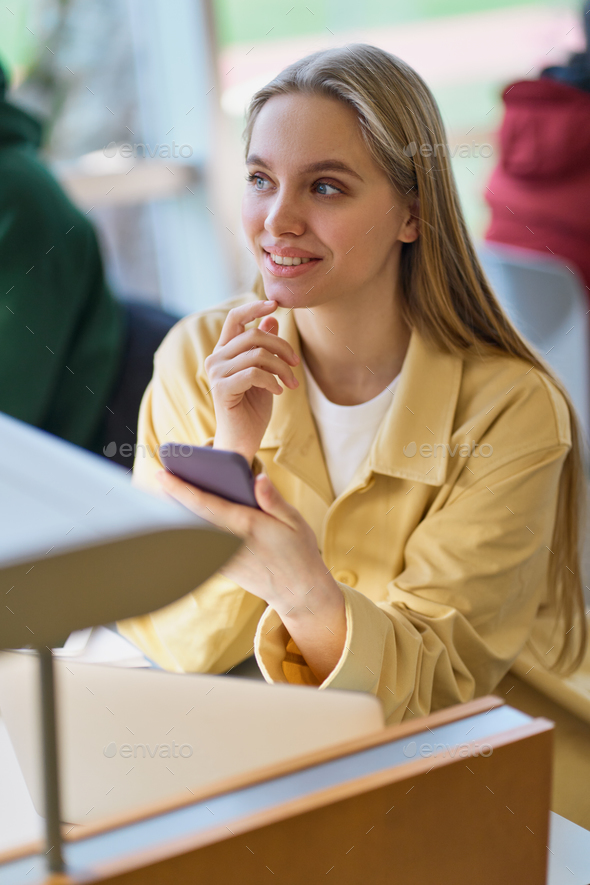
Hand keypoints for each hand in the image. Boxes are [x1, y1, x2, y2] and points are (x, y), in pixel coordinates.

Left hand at [156, 469, 346, 682]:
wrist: (298, 592)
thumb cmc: (299, 551)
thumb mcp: (294, 521)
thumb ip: (273, 499)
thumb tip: (258, 478)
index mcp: (247, 525)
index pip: (206, 504)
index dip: (181, 489)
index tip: (162, 475)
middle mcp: (230, 542)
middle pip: (190, 517)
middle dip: (168, 499)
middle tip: (148, 480)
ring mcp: (223, 558)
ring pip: (191, 533)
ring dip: (172, 515)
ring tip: (157, 495)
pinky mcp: (222, 568)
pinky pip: (197, 547)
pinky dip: (183, 533)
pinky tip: (174, 520)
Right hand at [203, 299, 299, 465]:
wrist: (243, 439)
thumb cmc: (253, 408)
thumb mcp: (264, 373)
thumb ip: (264, 348)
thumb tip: (271, 319)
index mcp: (224, 351)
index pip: (235, 318)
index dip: (254, 308)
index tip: (275, 304)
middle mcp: (216, 359)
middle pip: (253, 336)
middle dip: (281, 347)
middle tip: (295, 365)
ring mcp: (216, 373)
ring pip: (257, 355)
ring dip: (281, 368)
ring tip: (291, 383)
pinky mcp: (221, 389)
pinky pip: (254, 373)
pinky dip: (272, 381)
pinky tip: (278, 391)